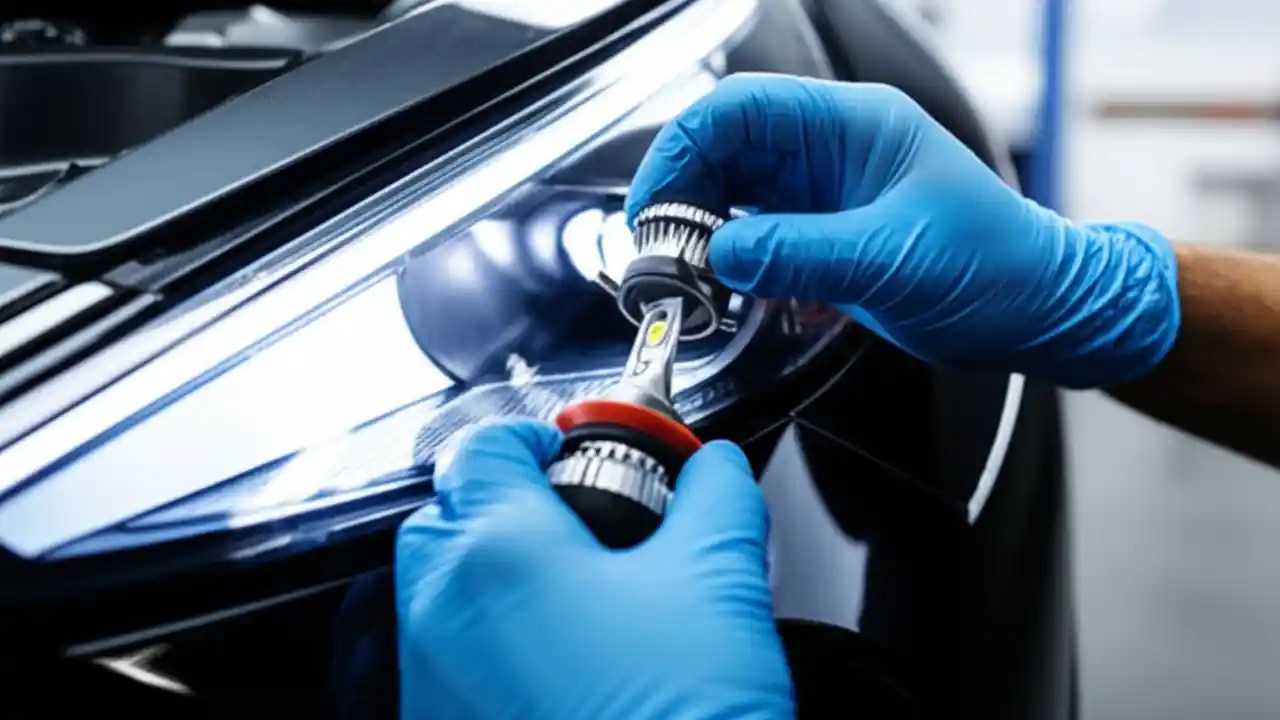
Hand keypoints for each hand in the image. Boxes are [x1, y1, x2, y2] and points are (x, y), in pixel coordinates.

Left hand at [395, 419, 793, 719]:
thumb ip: (715, 496)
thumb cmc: (679, 718)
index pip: (484, 448)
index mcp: (498, 550)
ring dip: (493, 574)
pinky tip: (558, 666)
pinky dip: (487, 642)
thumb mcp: (719, 580)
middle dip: (506, 502)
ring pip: (440, 593)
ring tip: (575, 599)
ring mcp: (430, 683)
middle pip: (446, 516)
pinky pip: (446, 662)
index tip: (577, 452)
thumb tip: (715, 467)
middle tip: (580, 524)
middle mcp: (442, 612)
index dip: (538, 436)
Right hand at [626, 73, 1179, 388]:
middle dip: (681, 195)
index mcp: (852, 125)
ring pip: (731, 196)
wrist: (1037, 310)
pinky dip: (726, 261)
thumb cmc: (995, 265)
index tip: (655, 202)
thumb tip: (719, 254)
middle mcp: (829, 152)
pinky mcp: (820, 238)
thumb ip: (800, 254)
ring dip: (698, 232)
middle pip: (725, 151)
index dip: (684, 148)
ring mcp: (822, 195)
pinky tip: (716, 288)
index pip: (742, 109)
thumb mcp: (894, 258)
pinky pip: (752, 238)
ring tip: (680, 276)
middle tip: (657, 251)